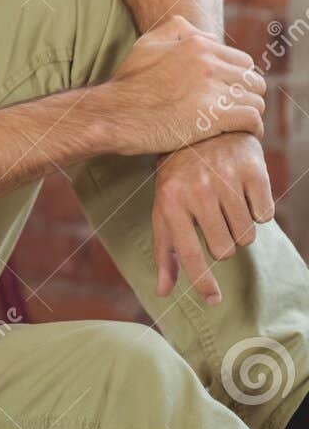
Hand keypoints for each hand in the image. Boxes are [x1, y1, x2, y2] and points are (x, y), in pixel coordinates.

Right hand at [98, 14, 264, 156]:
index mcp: (197, 45)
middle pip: (253, 80)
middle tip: (235, 109)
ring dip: (249, 112)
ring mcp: (212, 90)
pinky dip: (253, 128)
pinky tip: (244, 133)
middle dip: (247, 95)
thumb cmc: (128, 83)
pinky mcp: (214, 116)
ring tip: (237, 122)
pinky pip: (252, 119)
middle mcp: (208, 64)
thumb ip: (177, 29)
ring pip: (255, 100)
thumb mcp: (146, 45)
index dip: (238, 79)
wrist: (113, 114)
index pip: (243, 61)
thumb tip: (210, 35)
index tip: (229, 93)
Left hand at [152, 131, 274, 305]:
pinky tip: (242, 191)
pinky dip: (258, 209)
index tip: (213, 300)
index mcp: (170, 201)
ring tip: (227, 203)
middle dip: (223, 242)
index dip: (202, 281)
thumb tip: (162, 292)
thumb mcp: (165, 209)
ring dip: (240, 228)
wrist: (203, 129)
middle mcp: (197, 190)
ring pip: (247, 236)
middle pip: (224, 249)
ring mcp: (225, 179)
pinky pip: (266, 216)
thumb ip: (165, 251)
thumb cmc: (180, 178)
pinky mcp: (252, 170)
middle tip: (214, 220)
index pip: (188, 253)